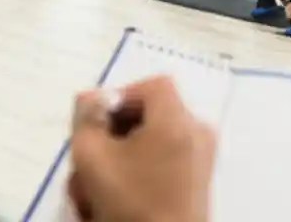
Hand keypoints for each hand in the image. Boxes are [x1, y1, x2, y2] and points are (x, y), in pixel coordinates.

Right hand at [68, 77, 215, 221]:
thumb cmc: (129, 204)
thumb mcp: (92, 158)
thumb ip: (87, 119)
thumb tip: (92, 99)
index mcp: (179, 120)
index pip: (153, 85)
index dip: (122, 97)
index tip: (99, 125)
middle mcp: (198, 133)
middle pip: (154, 114)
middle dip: (117, 132)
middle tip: (92, 157)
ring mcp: (203, 159)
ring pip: (156, 141)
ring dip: (124, 157)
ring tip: (97, 186)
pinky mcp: (200, 183)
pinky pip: (167, 162)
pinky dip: (141, 172)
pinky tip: (116, 199)